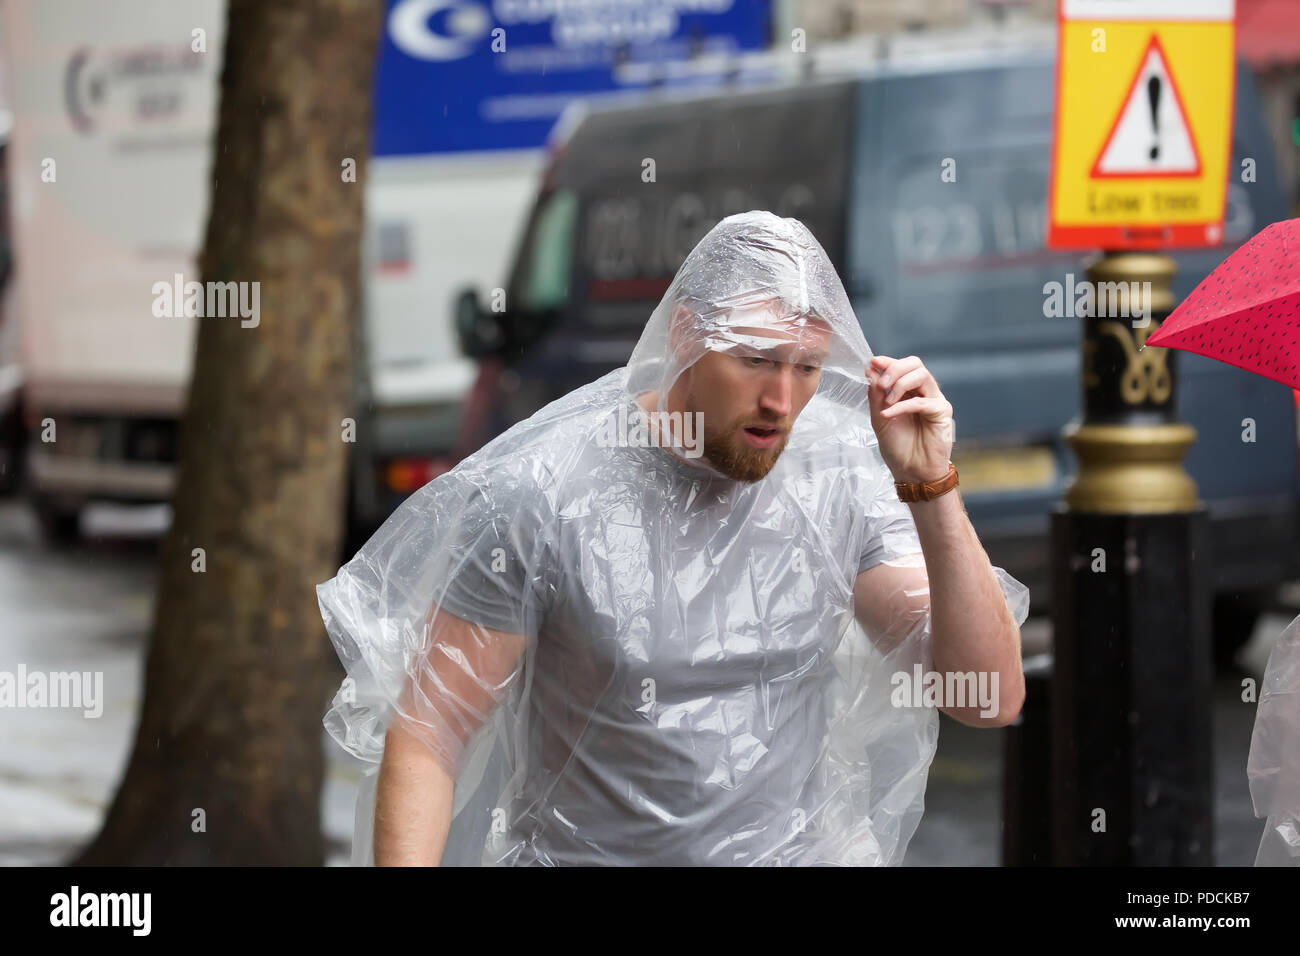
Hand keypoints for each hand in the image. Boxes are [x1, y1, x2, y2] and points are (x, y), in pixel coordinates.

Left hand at [866, 354, 953, 483]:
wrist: (911, 471)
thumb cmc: (898, 447)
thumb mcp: (879, 418)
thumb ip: (875, 394)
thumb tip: (871, 370)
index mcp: (908, 391)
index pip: (902, 366)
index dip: (888, 361)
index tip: (873, 362)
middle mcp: (923, 392)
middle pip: (915, 365)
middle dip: (895, 369)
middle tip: (881, 384)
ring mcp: (934, 400)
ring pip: (922, 376)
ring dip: (900, 384)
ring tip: (886, 402)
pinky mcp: (942, 412)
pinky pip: (922, 401)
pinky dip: (902, 406)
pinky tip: (888, 413)